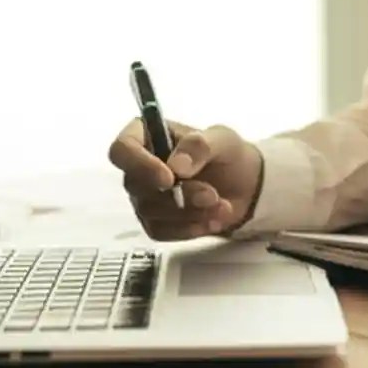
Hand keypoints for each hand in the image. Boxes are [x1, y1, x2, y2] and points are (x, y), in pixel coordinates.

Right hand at [109, 120, 263, 240]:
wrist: (246, 187)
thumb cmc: (228, 154)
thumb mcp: (223, 140)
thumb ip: (200, 146)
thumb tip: (176, 166)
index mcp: (146, 136)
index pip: (121, 150)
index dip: (139, 165)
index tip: (169, 178)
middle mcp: (138, 167)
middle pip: (136, 185)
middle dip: (178, 193)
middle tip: (212, 194)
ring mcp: (144, 197)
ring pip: (150, 211)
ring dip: (188, 211)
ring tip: (221, 205)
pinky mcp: (155, 222)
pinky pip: (161, 231)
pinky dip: (189, 228)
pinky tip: (212, 220)